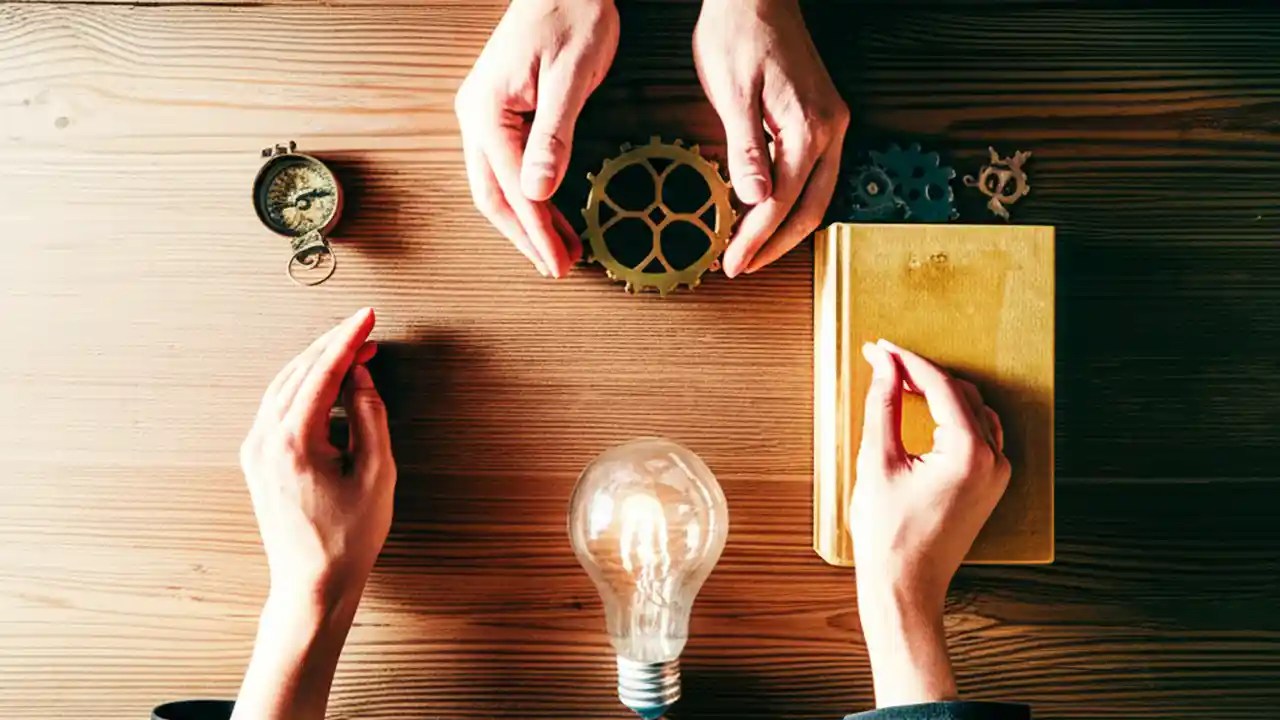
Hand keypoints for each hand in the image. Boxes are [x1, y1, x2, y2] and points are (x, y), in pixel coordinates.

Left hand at [239, 307, 395, 609]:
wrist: (313, 582)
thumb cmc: (347, 538)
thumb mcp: (377, 472)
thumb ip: (369, 416)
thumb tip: (360, 378)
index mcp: (293, 441)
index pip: (323, 370)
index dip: (349, 338)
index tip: (368, 317)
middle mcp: (265, 440)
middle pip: (299, 371)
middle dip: (334, 346)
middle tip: (366, 331)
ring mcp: (256, 450)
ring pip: (285, 385)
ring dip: (319, 364)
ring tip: (354, 355)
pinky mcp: (258, 460)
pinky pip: (279, 406)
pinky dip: (305, 387)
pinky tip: (328, 385)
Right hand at [455, 0, 619, 277]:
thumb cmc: (571, 14)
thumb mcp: (571, 77)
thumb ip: (554, 136)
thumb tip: (539, 192)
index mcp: (486, 109)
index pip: (513, 186)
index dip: (537, 230)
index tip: (557, 262)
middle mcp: (476, 115)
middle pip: (493, 195)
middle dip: (525, 236)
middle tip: (555, 268)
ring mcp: (484, 115)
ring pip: (497, 185)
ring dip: (527, 221)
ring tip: (558, 250)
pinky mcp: (501, 112)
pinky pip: (508, 166)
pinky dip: (529, 196)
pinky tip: (551, 213)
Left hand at [693, 0, 847, 276]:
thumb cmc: (740, 32)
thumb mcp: (732, 90)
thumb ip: (745, 147)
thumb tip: (755, 199)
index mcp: (810, 126)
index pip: (783, 201)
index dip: (757, 238)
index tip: (733, 262)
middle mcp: (830, 129)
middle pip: (812, 208)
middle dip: (777, 245)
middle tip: (742, 266)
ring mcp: (830, 124)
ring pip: (817, 195)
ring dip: (786, 228)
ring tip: (751, 249)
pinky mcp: (820, 120)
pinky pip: (812, 174)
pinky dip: (790, 201)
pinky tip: (764, 212)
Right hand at [852, 339, 1010, 706]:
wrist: (904, 586)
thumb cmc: (888, 535)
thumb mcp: (877, 462)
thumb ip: (883, 406)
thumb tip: (884, 368)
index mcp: (968, 452)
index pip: (939, 385)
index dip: (906, 361)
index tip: (879, 348)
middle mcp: (993, 459)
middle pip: (959, 393)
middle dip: (921, 374)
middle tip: (883, 363)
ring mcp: (996, 474)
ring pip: (973, 411)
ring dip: (940, 392)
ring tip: (902, 383)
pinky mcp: (989, 485)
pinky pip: (979, 434)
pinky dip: (954, 416)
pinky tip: (928, 412)